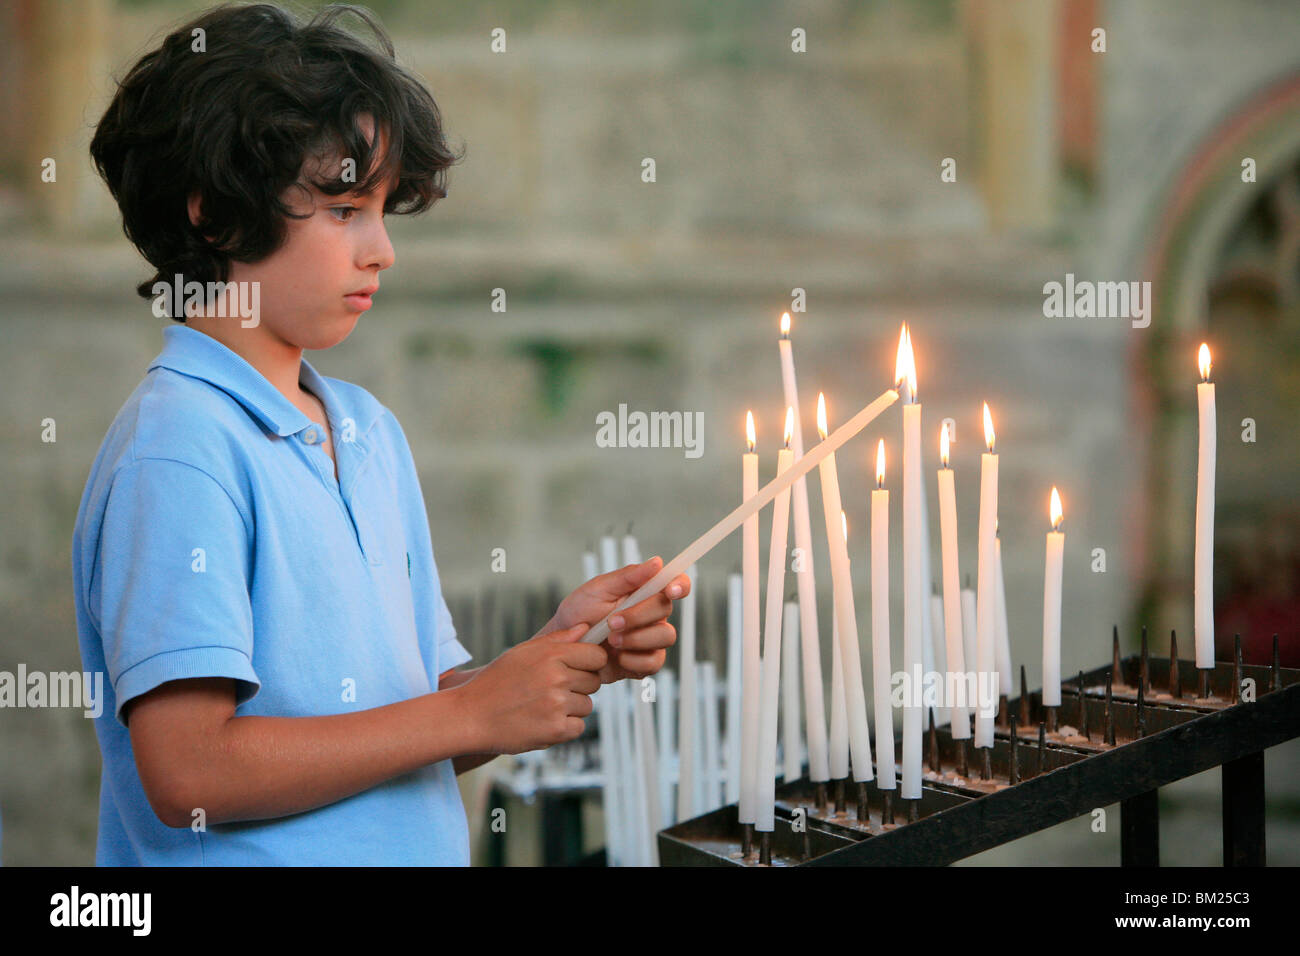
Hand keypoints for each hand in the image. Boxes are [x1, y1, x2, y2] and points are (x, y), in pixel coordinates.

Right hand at [458, 622, 605, 754]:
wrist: (471, 715)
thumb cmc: (496, 681)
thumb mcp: (523, 652)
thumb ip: (557, 639)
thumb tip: (586, 628)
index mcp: (551, 655)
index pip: (597, 656)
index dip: (590, 662)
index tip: (579, 668)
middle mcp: (557, 678)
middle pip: (594, 682)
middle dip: (579, 686)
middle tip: (552, 690)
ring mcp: (557, 705)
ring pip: (587, 705)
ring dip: (571, 708)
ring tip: (543, 706)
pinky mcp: (556, 730)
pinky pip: (578, 727)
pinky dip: (565, 727)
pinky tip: (543, 721)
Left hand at [543, 556, 690, 683]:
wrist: (566, 646)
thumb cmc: (580, 613)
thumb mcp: (598, 589)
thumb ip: (627, 576)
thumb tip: (657, 562)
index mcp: (645, 591)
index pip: (676, 583)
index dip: (680, 585)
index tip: (670, 590)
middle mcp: (652, 614)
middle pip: (666, 610)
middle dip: (638, 616)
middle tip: (612, 622)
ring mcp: (651, 639)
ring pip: (665, 637)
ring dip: (637, 638)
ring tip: (612, 640)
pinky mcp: (645, 662)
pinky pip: (654, 662)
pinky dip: (633, 660)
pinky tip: (616, 656)